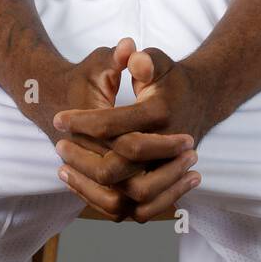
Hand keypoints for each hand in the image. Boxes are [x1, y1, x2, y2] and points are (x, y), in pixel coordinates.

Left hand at [53, 47, 220, 222]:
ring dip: (91, 187)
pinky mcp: (166, 186)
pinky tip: (84, 187)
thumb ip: (143, 59)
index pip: (112, 125)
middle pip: (116, 168)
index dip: (82, 123)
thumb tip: (130, 52)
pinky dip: (111, 203)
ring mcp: (168, 171)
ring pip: (126, 196)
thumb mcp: (159, 61)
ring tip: (64, 170)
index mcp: (160, 115)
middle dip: (82, 159)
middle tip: (59, 146)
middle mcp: (166, 148)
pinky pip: (138, 209)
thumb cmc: (171, 79)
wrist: (201, 100)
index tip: (59, 119)